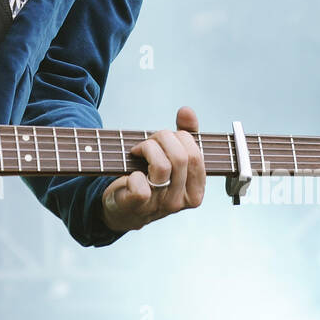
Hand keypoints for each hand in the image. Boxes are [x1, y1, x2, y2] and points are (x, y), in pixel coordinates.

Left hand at [101, 106, 203, 231]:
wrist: (123, 208)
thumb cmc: (149, 178)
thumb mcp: (171, 158)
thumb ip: (184, 134)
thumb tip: (187, 111)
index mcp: (195, 191)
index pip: (196, 155)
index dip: (179, 137)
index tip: (164, 139)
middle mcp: (181, 201)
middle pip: (180, 157)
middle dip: (161, 138)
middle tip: (148, 141)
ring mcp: (160, 205)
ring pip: (162, 166)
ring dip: (146, 149)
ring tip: (137, 151)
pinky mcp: (139, 206)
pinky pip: (140, 185)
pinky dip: (133, 174)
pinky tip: (130, 175)